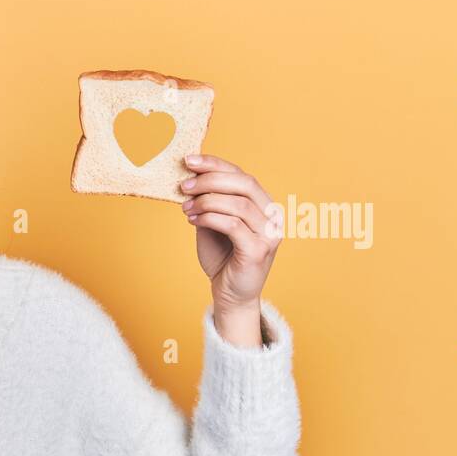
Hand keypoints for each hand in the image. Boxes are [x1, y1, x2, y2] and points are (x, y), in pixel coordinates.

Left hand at [179, 154, 281, 344]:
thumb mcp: (212, 224)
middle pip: (244, 184)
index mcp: (264, 205)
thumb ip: (208, 203)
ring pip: (238, 204)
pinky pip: (233, 225)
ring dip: (206, 201)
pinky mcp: (258, 250)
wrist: (230, 295)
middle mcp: (272, 216)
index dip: (216, 164)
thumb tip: (189, 178)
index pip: (241, 175)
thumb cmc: (222, 258)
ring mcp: (269, 234)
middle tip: (184, 185)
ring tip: (185, 208)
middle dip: (210, 180)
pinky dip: (210, 218)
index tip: (189, 160)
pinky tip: (193, 220)